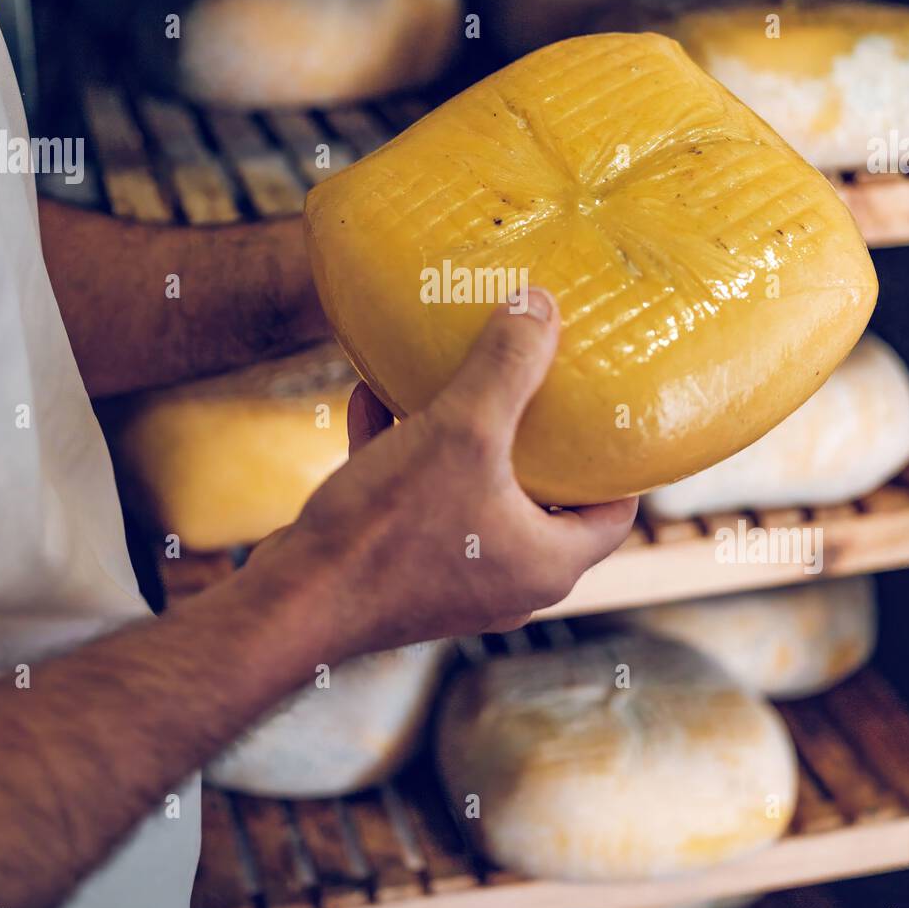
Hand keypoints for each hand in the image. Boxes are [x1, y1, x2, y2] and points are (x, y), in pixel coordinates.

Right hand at [252, 288, 636, 656]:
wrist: (292, 602)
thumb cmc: (388, 529)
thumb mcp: (459, 431)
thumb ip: (507, 366)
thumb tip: (541, 305)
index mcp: (546, 562)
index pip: (615, 513)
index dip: (616, 462)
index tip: (603, 412)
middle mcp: (508, 583)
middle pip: (542, 498)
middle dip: (532, 440)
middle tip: (532, 387)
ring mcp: (452, 581)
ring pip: (472, 494)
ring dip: (458, 438)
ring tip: (449, 380)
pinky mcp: (399, 574)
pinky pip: (416, 503)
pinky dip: (404, 455)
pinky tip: (374, 399)